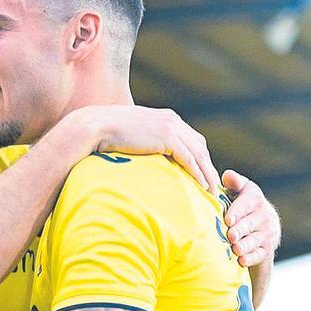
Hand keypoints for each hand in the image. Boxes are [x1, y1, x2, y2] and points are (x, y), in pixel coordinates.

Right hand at [67, 105, 218, 189]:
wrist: (96, 126)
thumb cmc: (106, 133)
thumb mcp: (133, 134)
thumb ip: (145, 141)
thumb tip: (142, 154)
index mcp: (166, 117)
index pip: (191, 138)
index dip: (199, 157)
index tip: (203, 173)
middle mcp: (172, 119)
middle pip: (200, 146)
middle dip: (208, 166)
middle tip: (213, 185)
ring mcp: (171, 127)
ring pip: (199, 154)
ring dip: (208, 173)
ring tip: (212, 192)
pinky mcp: (168, 138)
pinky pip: (190, 159)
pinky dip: (198, 174)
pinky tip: (203, 187)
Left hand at [222, 170, 279, 267]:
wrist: (260, 226)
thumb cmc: (239, 205)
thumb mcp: (238, 191)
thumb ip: (233, 183)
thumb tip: (227, 176)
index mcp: (255, 197)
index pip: (248, 202)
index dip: (238, 211)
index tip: (228, 219)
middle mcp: (265, 214)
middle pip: (251, 223)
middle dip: (240, 230)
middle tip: (231, 235)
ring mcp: (268, 233)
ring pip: (255, 240)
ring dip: (245, 246)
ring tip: (236, 249)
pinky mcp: (267, 249)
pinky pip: (259, 255)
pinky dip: (250, 258)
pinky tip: (241, 260)